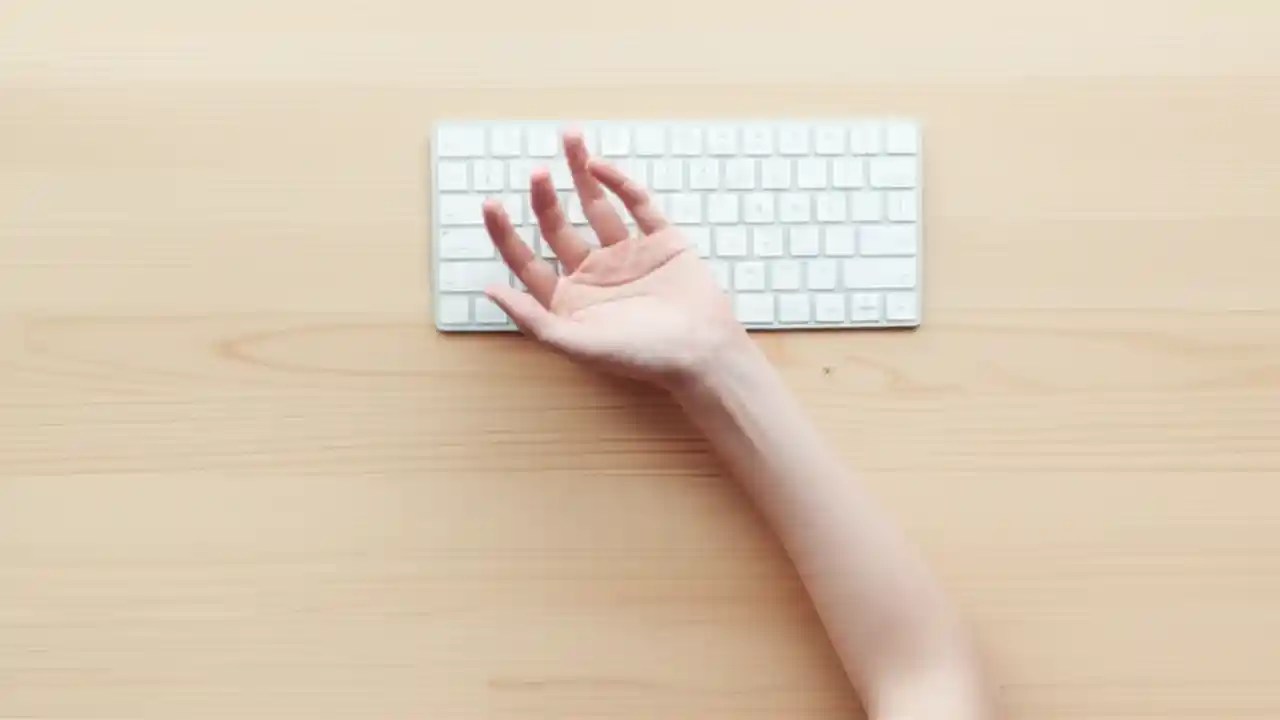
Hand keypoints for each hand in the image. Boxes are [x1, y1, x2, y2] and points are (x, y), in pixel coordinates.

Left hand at [482, 131, 746, 387]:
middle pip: (558, 227)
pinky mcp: (661, 241)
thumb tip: (490, 291)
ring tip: (569, 138)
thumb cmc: (641, 356)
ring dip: (581, 173)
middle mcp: (594, 274)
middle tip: (537, 173)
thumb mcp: (578, 345)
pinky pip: (638, 204)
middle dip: (544, 198)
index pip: (528, 261)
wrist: (702, 352)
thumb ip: (532, 319)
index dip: (506, 234)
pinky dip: (620, 183)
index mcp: (570, 300)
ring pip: (597, 206)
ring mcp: (627, 254)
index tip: (490, 204)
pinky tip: (601, 166)